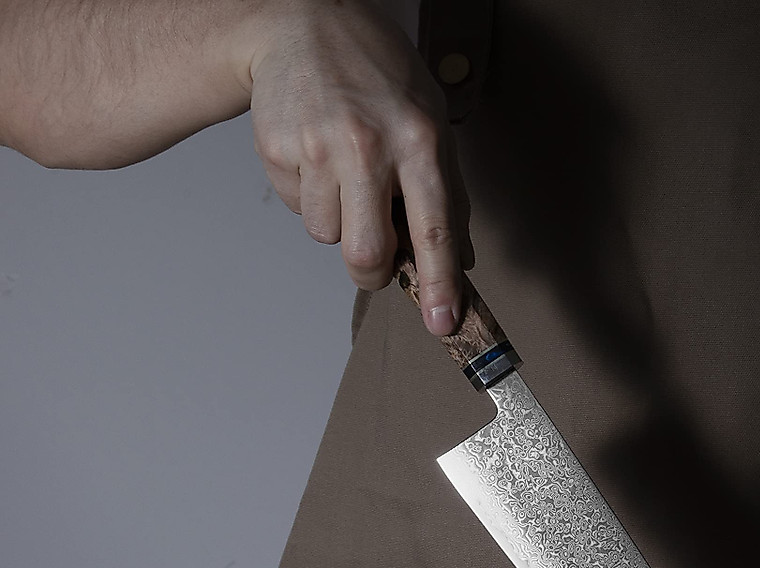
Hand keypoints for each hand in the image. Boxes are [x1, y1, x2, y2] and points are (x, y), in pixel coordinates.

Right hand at [245, 0, 472, 329]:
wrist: (302, 20)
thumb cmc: (377, 77)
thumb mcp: (430, 121)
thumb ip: (449, 195)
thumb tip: (461, 261)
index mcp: (418, 140)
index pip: (433, 228)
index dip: (440, 284)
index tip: (444, 324)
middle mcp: (368, 145)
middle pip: (368, 254)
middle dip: (373, 271)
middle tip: (378, 258)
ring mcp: (318, 146)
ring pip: (327, 236)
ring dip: (338, 222)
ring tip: (344, 174)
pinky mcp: (278, 148)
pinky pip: (297, 208)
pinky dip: (309, 197)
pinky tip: (316, 156)